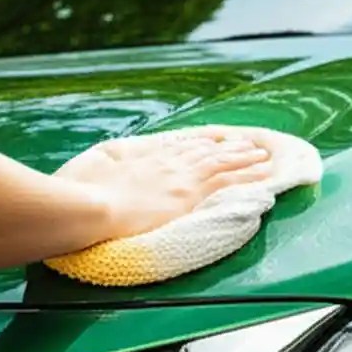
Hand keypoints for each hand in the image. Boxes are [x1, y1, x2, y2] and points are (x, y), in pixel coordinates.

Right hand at [54, 130, 272, 240]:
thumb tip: (112, 165)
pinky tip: (264, 175)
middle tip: (249, 145)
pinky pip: (229, 182)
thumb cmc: (88, 197)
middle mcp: (169, 165)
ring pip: (223, 164)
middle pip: (207, 152)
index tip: (214, 141)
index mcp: (148, 160)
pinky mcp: (192, 194)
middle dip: (229, 149)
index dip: (201, 145)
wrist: (94, 210)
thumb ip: (113, 169)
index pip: (181, 149)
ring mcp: (182, 178)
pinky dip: (248, 177)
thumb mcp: (99, 173)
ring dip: (245, 159)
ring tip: (263, 156)